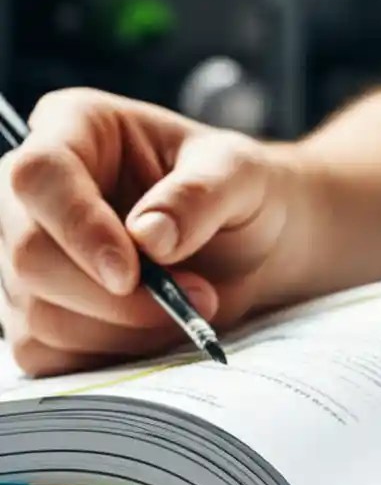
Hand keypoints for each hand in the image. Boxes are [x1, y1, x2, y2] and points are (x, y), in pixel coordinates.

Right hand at [0, 88, 298, 375]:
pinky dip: (108, 356)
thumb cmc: (239, 192)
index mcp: (73, 128)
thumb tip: (148, 236)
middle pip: (30, 255)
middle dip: (118, 298)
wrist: (250, 244)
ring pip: (39, 314)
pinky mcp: (35, 311)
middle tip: (199, 296)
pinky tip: (155, 331)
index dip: (78, 229)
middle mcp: (35, 190)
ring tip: (190, 308)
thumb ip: (199, 195)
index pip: (39, 177)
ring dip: (126, 329)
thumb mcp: (240, 174)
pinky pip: (46, 354)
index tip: (131, 273)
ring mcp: (26, 252)